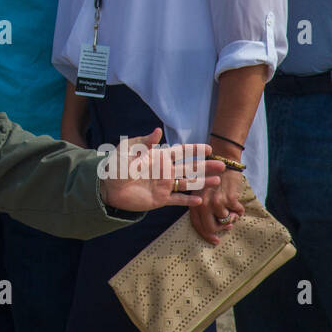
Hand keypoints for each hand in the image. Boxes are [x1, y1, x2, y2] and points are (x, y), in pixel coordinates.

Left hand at [100, 129, 222, 212]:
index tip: (209, 149)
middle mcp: (164, 171)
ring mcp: (164, 185)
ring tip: (217, 181)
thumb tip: (159, 131)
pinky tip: (201, 200)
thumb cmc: (115, 166)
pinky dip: (188, 201)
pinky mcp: (160, 199)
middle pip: (189, 168)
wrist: (108, 188)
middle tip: (223, 166)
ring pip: (187, 183)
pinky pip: (177, 200)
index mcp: (158, 158)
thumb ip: (144, 142)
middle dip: (205, 166)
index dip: (194, 150)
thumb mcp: (128, 150)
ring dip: (202, 182)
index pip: (180, 152)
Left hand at [188, 167, 245, 245]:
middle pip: (210, 227)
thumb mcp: (200, 190)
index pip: (197, 224)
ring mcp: (216, 202)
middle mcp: (203, 203)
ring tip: (232, 206)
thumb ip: (202, 206)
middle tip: (228, 226)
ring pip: (226, 220)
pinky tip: (236, 200)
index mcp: (194, 201)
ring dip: (232, 216)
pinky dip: (239, 209)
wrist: (223, 160)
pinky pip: (238, 212)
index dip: (205, 234)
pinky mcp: (229, 199)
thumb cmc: (212, 175)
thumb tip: (216, 227)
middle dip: (221, 229)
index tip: (215, 240)